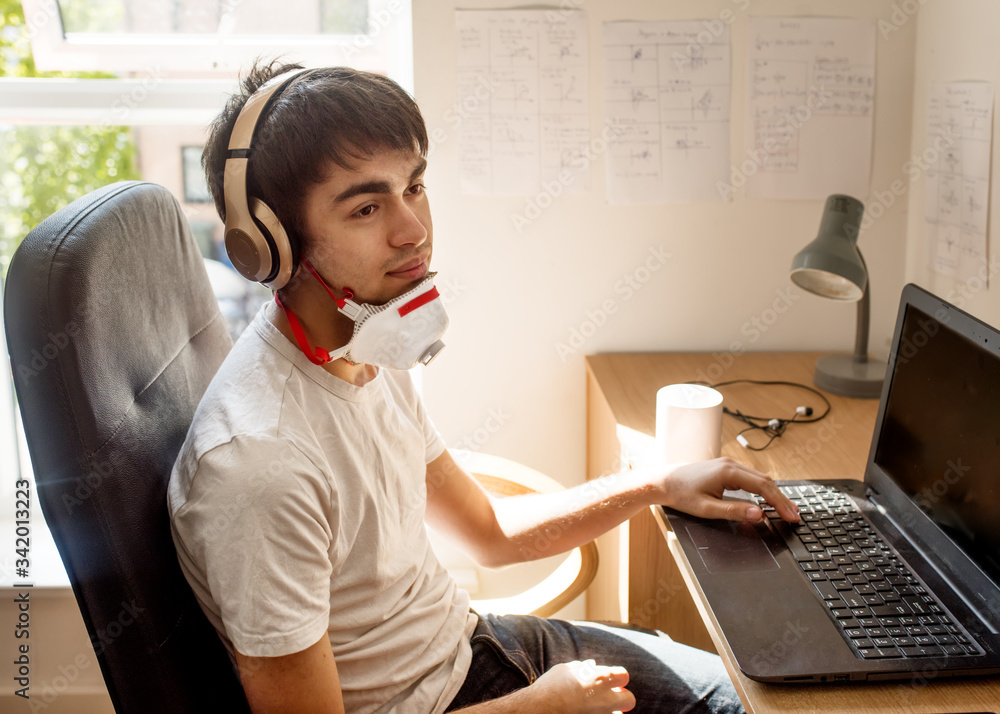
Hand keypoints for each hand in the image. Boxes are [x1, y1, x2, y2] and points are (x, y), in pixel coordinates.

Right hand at [531, 659, 633, 712]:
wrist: (539, 709)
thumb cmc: (551, 686)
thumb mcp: (566, 670)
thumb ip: (583, 668)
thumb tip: (592, 666)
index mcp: (601, 679)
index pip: (624, 676)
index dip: (617, 677)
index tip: (609, 679)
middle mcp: (606, 698)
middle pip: (629, 699)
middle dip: (622, 698)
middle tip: (608, 697)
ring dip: (610, 711)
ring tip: (593, 708)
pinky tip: (586, 713)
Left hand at [662, 457, 799, 522]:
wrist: (663, 481)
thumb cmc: (681, 494)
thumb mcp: (706, 509)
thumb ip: (734, 511)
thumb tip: (758, 514)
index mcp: (728, 472)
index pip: (763, 486)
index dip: (780, 503)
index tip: (790, 517)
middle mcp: (731, 464)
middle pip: (766, 481)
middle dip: (782, 499)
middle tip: (795, 517)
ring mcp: (729, 464)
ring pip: (760, 478)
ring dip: (774, 494)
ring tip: (788, 510)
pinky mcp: (727, 468)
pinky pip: (752, 477)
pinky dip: (764, 488)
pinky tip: (770, 499)